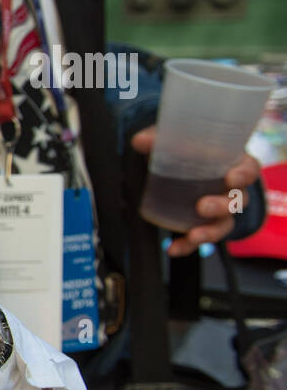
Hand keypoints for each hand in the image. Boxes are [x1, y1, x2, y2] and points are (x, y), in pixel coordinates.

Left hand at [131, 126, 261, 255]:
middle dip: (223, 206)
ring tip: (193, 235)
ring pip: (225, 224)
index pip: (250, 169)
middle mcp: (231, 189)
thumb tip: (140, 140)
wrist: (178, 167)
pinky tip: (173, 249)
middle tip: (203, 206)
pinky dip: (187, 245)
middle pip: (239, 201)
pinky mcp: (203, 224)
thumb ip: (159, 139)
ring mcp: (220, 210)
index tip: (231, 178)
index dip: (244, 174)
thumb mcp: (175, 141)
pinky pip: (200, 238)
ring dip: (210, 232)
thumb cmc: (187, 150)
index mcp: (233, 164)